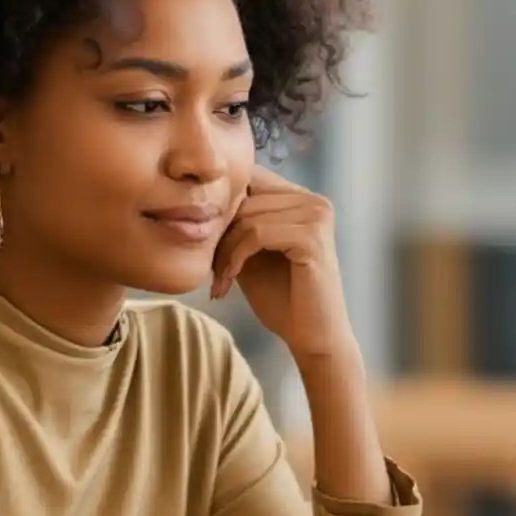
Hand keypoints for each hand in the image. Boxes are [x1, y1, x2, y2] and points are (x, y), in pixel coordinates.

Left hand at [211, 165, 356, 360]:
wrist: (312, 337)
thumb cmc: (283, 299)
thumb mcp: (250, 251)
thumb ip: (236, 222)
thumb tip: (198, 198)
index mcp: (303, 199)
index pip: (250, 178)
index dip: (222, 207)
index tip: (209, 245)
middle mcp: (314, 201)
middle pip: (245, 195)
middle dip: (220, 231)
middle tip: (211, 267)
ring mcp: (317, 216)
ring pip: (247, 215)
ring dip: (224, 249)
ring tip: (220, 278)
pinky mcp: (313, 237)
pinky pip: (256, 233)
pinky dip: (235, 257)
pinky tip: (229, 280)